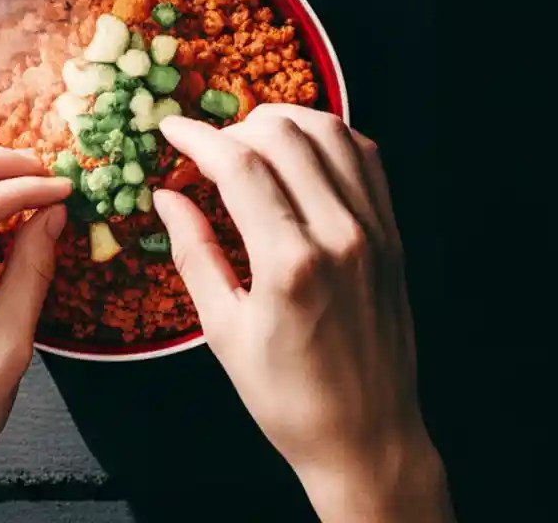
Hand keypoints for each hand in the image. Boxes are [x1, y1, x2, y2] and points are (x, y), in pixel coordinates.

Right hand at [155, 106, 452, 522]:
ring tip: (249, 138)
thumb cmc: (289, 398)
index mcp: (289, 264)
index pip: (240, 166)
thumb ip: (195, 254)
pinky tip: (301, 151)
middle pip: (286, 136)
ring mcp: (374, 231)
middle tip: (207, 147)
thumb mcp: (224, 332)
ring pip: (332, 134)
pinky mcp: (393, 236)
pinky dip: (330, 138)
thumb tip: (165, 197)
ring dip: (285, 121)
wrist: (367, 436)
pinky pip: (366, 159)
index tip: (171, 128)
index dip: (198, 138)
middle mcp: (339, 235)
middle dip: (236, 126)